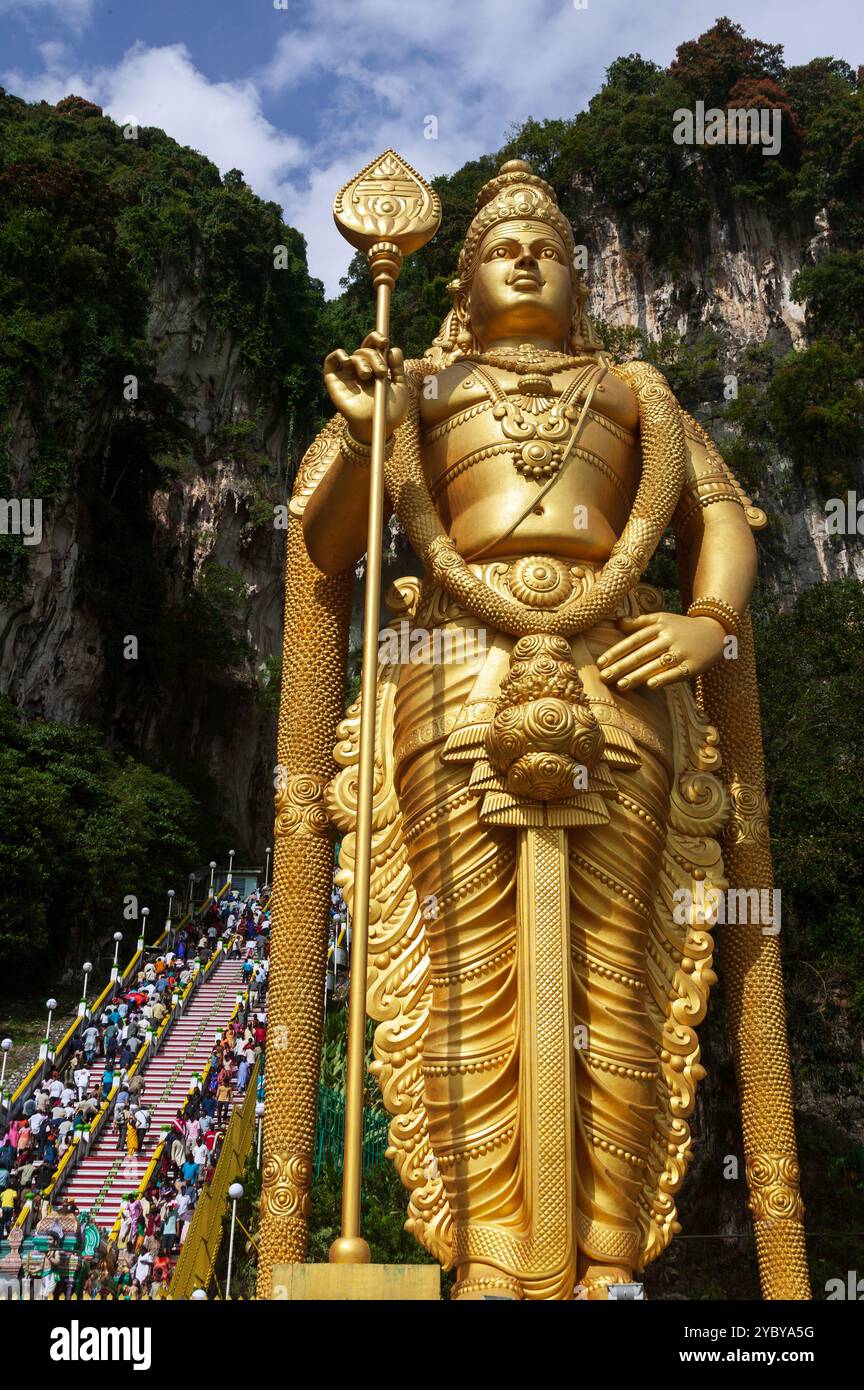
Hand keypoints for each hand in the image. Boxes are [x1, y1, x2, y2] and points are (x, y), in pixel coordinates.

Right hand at [323, 331, 408, 444]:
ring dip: (362, 361)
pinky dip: (337, 355)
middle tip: (381, 371)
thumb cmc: (390, 412)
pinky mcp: (334, 382)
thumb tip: (393, 349)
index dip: (376, 339)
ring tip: (369, 375)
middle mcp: (361, 370)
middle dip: (374, 356)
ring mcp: (347, 375)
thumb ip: (398, 368)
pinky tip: (346, 359)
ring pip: (352, 356)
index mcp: (376, 368)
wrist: (377, 428)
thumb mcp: (400, 388)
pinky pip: (330, 362)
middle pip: (364, 350)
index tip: (384, 340)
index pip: (373, 347)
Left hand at [595, 612, 726, 690]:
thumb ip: (640, 622)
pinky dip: (664, 678)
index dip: (617, 651)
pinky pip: (677, 673)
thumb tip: (616, 623)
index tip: (601, 662)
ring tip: (620, 686)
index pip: (634, 640)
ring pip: (656, 664)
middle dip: (621, 666)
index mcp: (660, 626)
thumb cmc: (682, 627)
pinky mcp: (694, 666)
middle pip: (642, 653)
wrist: (716, 631)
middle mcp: (669, 638)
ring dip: (637, 675)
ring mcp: (682, 652)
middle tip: (604, 677)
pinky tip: (650, 685)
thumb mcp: (663, 619)